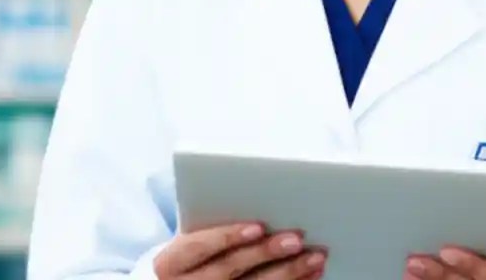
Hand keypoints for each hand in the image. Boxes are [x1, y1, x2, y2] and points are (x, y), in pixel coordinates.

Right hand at [154, 223, 325, 279]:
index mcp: (170, 263)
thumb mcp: (185, 243)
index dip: (227, 236)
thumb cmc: (186, 259)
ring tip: (314, 257)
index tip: (257, 227)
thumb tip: (257, 212)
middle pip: (230, 269)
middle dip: (265, 253)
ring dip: (288, 273)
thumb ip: (208, 229)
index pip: (197, 247)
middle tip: (296, 239)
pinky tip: (312, 276)